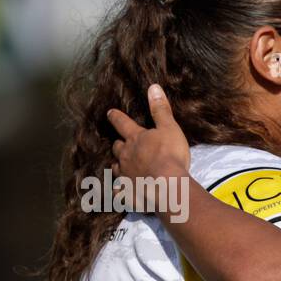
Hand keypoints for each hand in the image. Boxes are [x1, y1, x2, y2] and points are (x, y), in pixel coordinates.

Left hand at [107, 84, 191, 208]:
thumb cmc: (170, 155)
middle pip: (117, 147)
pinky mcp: (127, 191)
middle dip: (118, 145)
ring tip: (121, 166)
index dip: (116, 117)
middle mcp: (126, 155)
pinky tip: (119, 193)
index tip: (110, 113)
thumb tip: (153, 87)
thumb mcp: (169, 128)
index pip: (122, 123)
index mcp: (135, 138)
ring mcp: (125, 174)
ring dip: (118, 166)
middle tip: (120, 144)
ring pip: (116, 168)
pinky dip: (118, 191)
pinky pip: (119, 191)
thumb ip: (160, 109)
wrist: (167, 185)